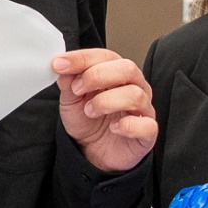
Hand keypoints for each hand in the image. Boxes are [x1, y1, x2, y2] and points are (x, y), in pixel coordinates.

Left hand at [54, 49, 157, 173]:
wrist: (92, 152)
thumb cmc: (87, 121)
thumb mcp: (71, 99)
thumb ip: (68, 81)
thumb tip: (61, 64)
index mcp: (117, 74)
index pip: (106, 56)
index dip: (82, 58)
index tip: (59, 64)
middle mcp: (135, 87)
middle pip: (127, 69)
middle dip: (97, 76)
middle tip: (77, 89)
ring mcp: (143, 110)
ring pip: (135, 95)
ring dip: (106, 101)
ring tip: (89, 111)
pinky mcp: (147, 134)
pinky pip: (147, 126)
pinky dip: (128, 126)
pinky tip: (113, 128)